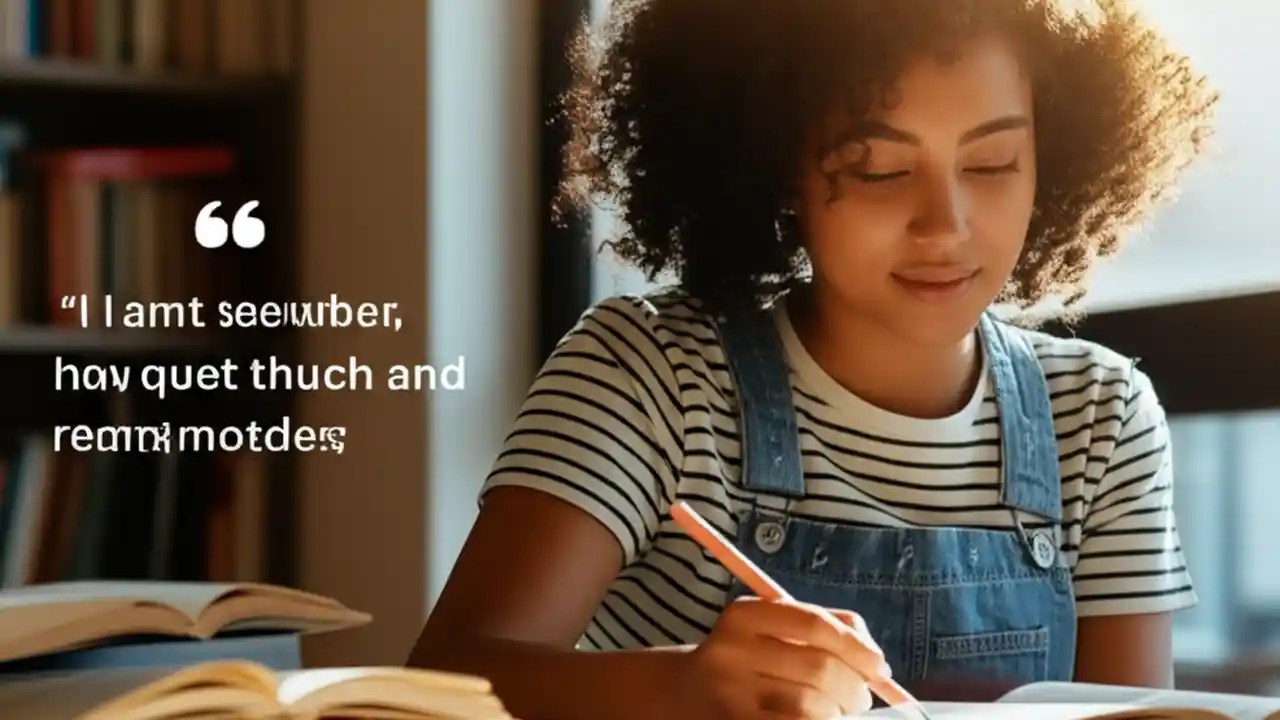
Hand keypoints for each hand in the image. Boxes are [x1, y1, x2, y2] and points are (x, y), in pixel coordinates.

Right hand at [669, 597, 890, 718]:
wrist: (682, 696)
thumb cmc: (745, 662)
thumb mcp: (771, 631)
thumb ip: (824, 627)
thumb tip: (875, 658)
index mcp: (743, 616)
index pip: (813, 624)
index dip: (855, 647)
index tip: (880, 667)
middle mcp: (730, 650)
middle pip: (818, 667)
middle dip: (854, 687)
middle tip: (860, 698)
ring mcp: (728, 693)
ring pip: (810, 705)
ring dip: (838, 713)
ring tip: (839, 714)